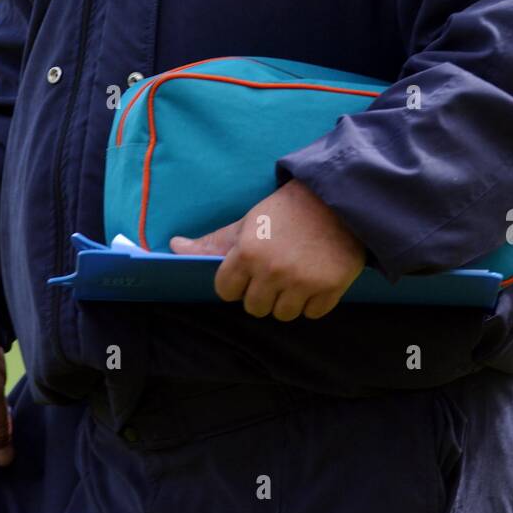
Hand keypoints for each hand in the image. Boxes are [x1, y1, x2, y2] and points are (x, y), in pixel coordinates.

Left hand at [169, 178, 366, 321]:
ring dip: (287, 300)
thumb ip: (214, 242)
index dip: (234, 282)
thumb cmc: (287, 210)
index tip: (247, 271)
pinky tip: (315, 278)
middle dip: (261, 293)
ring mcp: (302, 282)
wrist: (338, 197)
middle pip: (254, 307)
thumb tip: (175, 247)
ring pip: (282, 314)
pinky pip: (312, 313)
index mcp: (248, 252)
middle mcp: (273, 271)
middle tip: (275, 271)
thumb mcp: (248, 221)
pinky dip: (313, 301)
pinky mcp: (330, 289)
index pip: (226, 291)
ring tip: (295, 275)